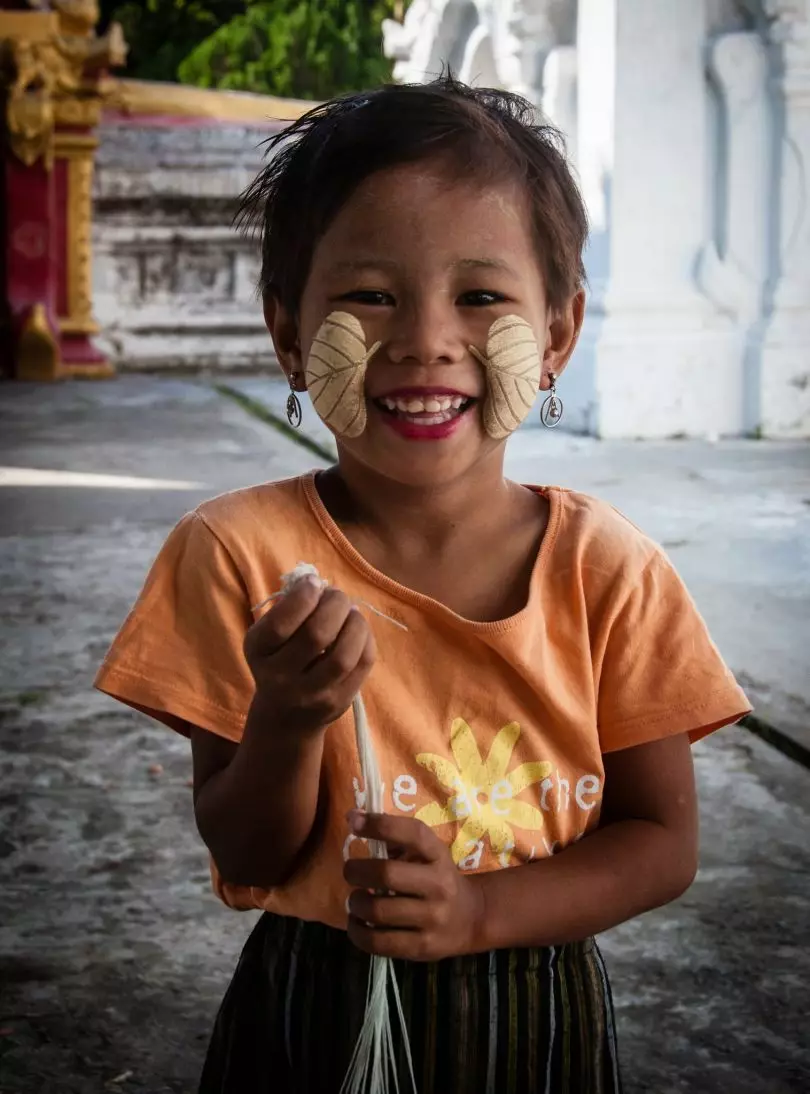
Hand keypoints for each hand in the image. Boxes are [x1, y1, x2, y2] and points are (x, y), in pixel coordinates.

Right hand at [243, 578, 375, 734]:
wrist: (285, 717)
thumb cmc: (278, 661)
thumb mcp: (268, 637)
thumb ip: (287, 608)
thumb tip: (317, 582)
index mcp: (258, 653)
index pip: (280, 623)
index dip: (303, 596)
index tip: (314, 583)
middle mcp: (281, 678)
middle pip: (317, 635)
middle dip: (334, 605)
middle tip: (337, 596)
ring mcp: (312, 695)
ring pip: (343, 655)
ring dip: (355, 623)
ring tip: (351, 612)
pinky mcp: (339, 702)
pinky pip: (362, 665)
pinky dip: (366, 639)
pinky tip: (358, 630)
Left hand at [343, 812, 485, 961]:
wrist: (471, 918)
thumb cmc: (437, 879)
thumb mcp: (428, 855)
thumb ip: (396, 840)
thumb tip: (352, 819)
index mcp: (439, 856)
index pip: (413, 833)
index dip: (379, 824)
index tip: (352, 821)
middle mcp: (439, 886)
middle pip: (387, 874)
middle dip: (356, 870)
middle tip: (349, 871)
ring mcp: (432, 919)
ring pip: (378, 910)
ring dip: (355, 903)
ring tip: (355, 900)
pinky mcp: (421, 947)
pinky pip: (378, 942)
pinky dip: (357, 932)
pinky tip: (357, 923)